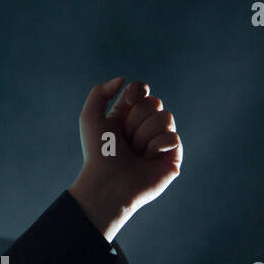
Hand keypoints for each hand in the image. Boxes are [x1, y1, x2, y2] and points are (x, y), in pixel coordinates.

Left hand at [69, 77, 183, 240]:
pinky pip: (173, 137)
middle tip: (125, 138)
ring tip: (135, 151)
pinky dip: (157, 145)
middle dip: (136, 119)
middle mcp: (145, 127)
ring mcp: (160, 142)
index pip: (143, 91)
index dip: (138, 91)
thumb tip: (123, 80)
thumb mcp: (90, 117)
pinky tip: (146, 158)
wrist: (107, 182)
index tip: (127, 100)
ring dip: (144, 134)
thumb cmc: (98, 152)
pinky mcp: (172, 157)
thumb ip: (100, 92)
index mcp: (127, 116)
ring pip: (166, 117)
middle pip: (154, 102)